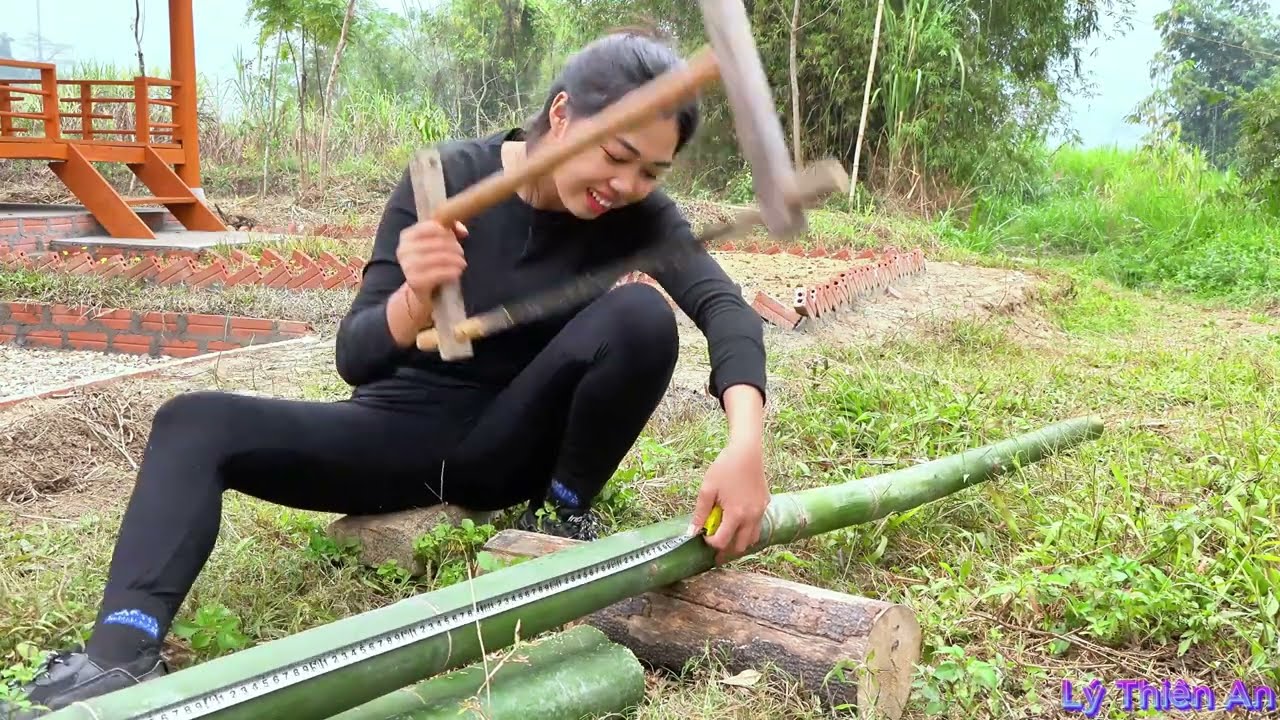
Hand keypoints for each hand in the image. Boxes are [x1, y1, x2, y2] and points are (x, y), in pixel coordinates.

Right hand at [397, 218, 467, 301]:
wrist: (420, 287)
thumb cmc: (429, 261)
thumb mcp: (436, 242)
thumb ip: (450, 230)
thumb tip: (463, 231)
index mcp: (407, 236)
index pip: (431, 227)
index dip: (447, 232)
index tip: (455, 239)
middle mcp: (404, 249)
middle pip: (436, 243)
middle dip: (453, 247)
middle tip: (461, 253)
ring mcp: (407, 266)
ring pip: (438, 258)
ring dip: (454, 260)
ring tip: (462, 263)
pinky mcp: (414, 281)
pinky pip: (437, 273)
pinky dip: (450, 271)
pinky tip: (457, 272)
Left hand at [689, 437, 769, 563]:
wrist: (746, 451)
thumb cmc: (725, 467)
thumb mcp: (707, 489)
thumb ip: (700, 514)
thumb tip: (692, 533)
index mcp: (736, 514)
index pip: (722, 542)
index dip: (710, 543)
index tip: (704, 535)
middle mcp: (752, 517)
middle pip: (740, 547)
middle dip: (726, 551)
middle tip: (715, 549)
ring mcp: (761, 511)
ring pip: (753, 539)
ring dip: (740, 543)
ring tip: (728, 538)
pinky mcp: (765, 504)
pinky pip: (758, 525)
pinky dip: (748, 530)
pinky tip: (738, 522)